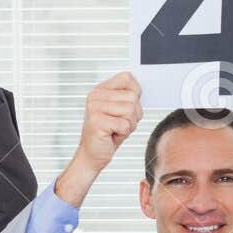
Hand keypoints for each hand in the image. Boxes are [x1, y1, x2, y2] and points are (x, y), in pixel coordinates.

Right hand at [52, 72, 142, 207]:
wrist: (92, 154)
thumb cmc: (107, 133)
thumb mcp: (119, 111)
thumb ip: (128, 97)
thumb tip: (140, 90)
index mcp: (101, 90)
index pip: (127, 78)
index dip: (135, 93)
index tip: (126, 107)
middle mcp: (96, 96)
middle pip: (132, 97)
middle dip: (133, 115)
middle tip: (120, 123)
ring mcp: (95, 108)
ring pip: (130, 111)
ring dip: (128, 125)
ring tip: (115, 129)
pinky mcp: (97, 122)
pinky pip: (125, 125)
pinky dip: (123, 134)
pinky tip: (112, 135)